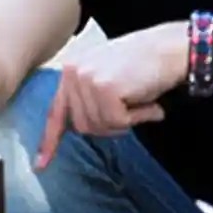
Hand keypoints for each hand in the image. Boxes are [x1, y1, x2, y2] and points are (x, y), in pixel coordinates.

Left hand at [37, 24, 180, 167]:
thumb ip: (87, 98)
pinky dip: (137, 118)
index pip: (56, 112)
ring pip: (100, 126)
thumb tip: (78, 127)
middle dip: (108, 125)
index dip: (50, 141)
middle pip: (82, 126)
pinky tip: (147, 103)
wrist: (171, 48)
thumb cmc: (145, 64)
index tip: (41, 164)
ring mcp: (87, 80)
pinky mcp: (104, 88)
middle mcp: (73, 73)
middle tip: (131, 109)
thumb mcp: (106, 77)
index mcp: (70, 71)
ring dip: (125, 121)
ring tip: (139, 100)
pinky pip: (118, 122)